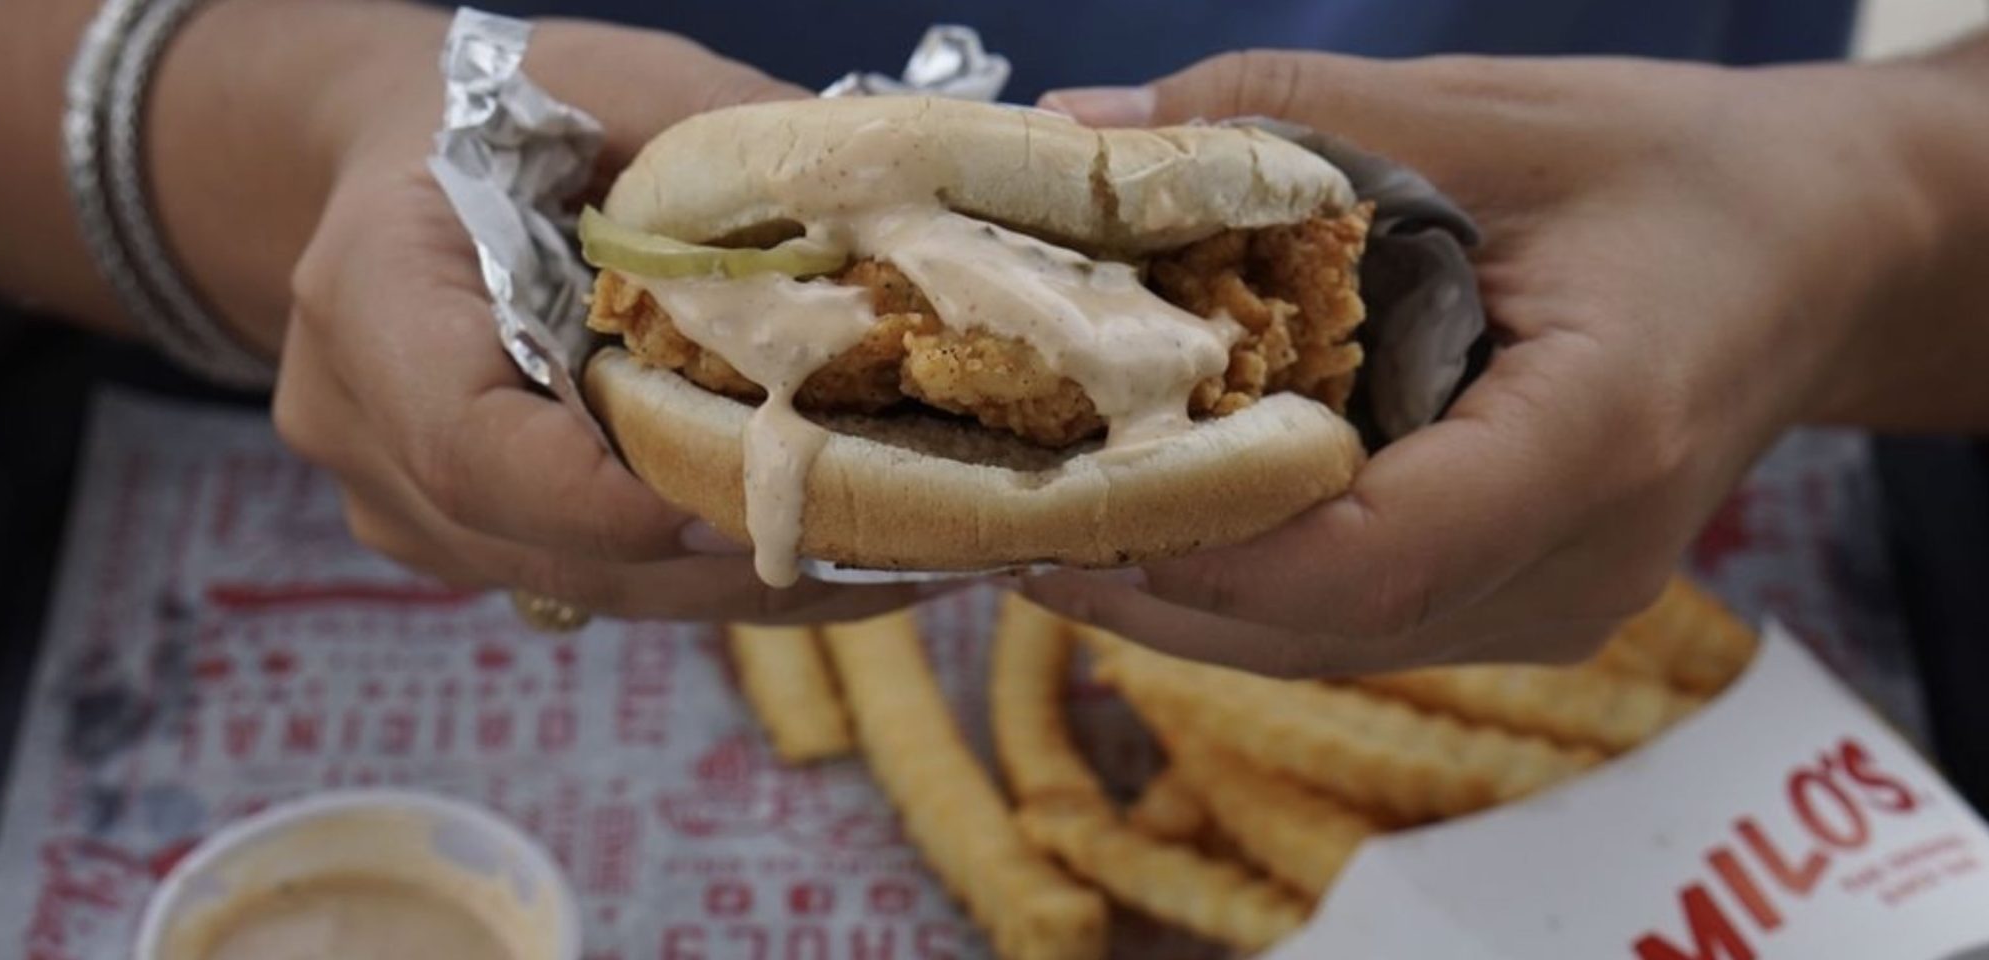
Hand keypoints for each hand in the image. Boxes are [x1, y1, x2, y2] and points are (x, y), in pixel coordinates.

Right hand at [274, 16, 915, 622]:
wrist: (398, 163)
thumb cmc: (503, 112)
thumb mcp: (606, 86)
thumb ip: (718, 137)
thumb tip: (880, 202)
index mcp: (372, 298)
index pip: (469, 447)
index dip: (604, 501)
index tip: (743, 509)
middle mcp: (365, 427)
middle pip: (548, 543)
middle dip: (725, 552)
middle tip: (891, 545)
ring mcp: (407, 500)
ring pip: (588, 581)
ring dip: (743, 579)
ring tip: (904, 556)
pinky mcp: (469, 537)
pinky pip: (599, 577)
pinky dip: (715, 567)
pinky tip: (841, 548)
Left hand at [1027, 52, 1933, 673]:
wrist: (1821, 254)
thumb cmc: (1677, 174)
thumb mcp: (1486, 114)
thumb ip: (1278, 125)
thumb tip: (1074, 135)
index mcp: (1590, 437)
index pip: (1366, 552)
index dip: (1196, 538)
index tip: (1052, 486)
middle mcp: (1575, 561)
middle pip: (1314, 622)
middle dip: (1140, 571)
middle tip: (982, 504)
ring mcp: (1554, 606)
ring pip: (1318, 642)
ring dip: (1172, 586)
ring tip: (1033, 510)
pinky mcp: (1525, 605)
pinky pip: (1353, 621)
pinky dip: (1243, 576)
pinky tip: (1153, 512)